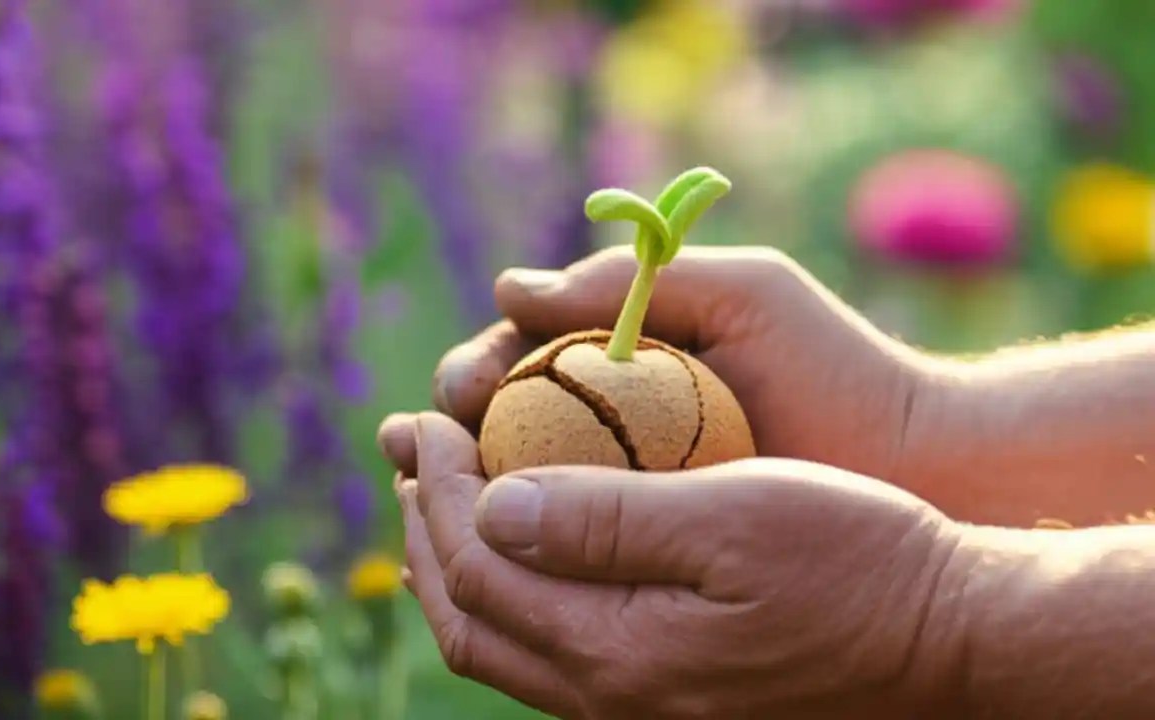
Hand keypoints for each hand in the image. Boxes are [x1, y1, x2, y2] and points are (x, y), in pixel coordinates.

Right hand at [381, 245, 944, 498]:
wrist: (918, 463)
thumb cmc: (830, 367)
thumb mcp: (739, 296)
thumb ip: (626, 284)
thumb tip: (509, 291)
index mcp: (623, 354)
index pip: (520, 359)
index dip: (472, 378)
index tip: (455, 399)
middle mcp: (616, 419)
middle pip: (505, 427)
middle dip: (449, 436)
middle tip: (417, 450)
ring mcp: (633, 486)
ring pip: (526, 493)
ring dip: (466, 497)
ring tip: (422, 503)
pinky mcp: (657, 541)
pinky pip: (574, 547)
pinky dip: (524, 550)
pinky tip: (487, 559)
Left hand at [398, 412, 964, 718]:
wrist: (948, 638)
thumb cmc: (857, 558)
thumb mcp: (735, 516)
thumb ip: (603, 519)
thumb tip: (490, 507)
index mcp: (619, 652)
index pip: (480, 567)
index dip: (439, 487)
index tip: (430, 417)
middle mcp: (611, 699)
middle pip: (471, 617)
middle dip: (423, 527)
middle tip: (405, 447)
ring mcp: (635, 708)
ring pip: (500, 644)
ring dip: (453, 563)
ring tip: (433, 494)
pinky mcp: (664, 699)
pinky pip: (545, 657)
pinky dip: (504, 595)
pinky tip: (514, 548)